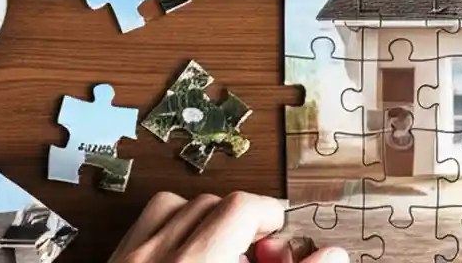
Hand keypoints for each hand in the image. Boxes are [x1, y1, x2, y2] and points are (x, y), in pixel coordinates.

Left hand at [109, 191, 344, 262]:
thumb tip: (332, 253)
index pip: (242, 207)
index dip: (271, 215)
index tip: (283, 242)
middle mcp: (157, 257)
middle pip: (212, 203)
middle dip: (242, 223)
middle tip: (259, 256)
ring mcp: (129, 260)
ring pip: (172, 208)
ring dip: (204, 223)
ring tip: (221, 255)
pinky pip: (142, 227)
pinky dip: (168, 233)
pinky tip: (184, 259)